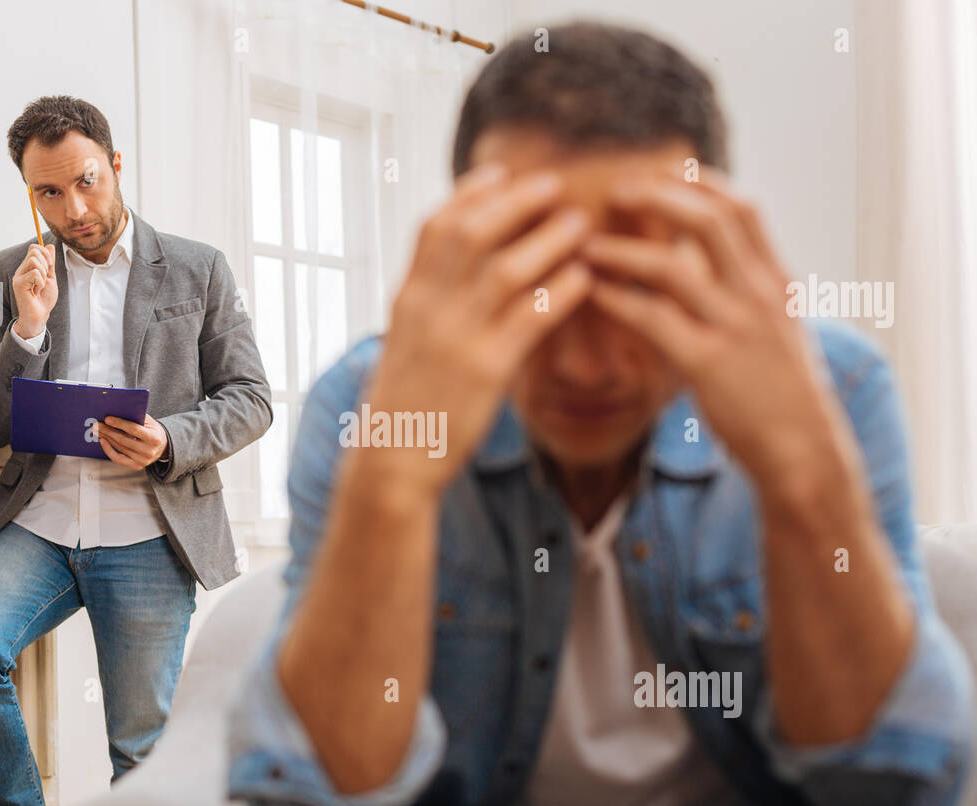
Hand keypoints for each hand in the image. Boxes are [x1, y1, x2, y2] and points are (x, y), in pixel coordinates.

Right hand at [11, 242, 56, 337]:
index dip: (46, 253)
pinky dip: (41, 283)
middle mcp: (21, 270)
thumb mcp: (50, 278)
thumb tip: (50, 246)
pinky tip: (37, 291)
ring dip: (43, 274)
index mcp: (28, 267)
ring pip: (34, 260)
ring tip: (40, 286)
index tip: (50, 267)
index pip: (34, 248)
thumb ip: (49, 263)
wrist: (40, 316)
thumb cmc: (44, 299)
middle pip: (34, 251)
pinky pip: (35, 274)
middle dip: (46, 263)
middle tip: (45, 278)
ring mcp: (18, 276)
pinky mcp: (19, 284)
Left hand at [97, 413, 168, 470]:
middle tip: (97, 424)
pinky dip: (108, 450)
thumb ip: (136, 417)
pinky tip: (103, 441)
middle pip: (123, 439)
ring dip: (106, 438)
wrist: (162, 446)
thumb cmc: (152, 431)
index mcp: (154, 438)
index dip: (119, 424)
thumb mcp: (149, 422)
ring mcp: (143, 460)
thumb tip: (117, 411)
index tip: (107, 419)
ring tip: (98, 430)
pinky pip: (118, 459)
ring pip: (119, 447)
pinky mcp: (136, 466)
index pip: (134, 430)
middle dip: (108, 431)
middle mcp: (149, 451)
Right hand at [362, 162, 594, 496]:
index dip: (471, 192)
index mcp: (407, 297)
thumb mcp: (403, 343)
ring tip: (581, 224)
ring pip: (507, 267)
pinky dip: (560, 291)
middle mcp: (429, 308)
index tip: (503, 173)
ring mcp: (456, 337)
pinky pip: (530, 317)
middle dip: (516, 201)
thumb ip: (428, 305)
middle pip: (473, 231)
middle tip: (554, 185)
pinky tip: (584, 279)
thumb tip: (453, 274)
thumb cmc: (404, 405)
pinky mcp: (485, 371)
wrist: (391, 461)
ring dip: (549, 238)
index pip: (435, 225)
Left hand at [579, 170, 857, 495]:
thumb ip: (751, 296)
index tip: (664, 171)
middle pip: (710, 218)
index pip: (744, 209)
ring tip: (586, 244)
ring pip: (673, 266)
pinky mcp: (708, 365)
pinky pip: (653, 318)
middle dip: (660, 194)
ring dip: (623, 249)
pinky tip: (591, 290)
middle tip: (618, 189)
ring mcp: (735, 328)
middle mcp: (760, 296)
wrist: (805, 452)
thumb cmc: (785, 398)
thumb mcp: (781, 333)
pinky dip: (617, 298)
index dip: (702, 182)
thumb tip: (717, 270)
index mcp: (777, 283)